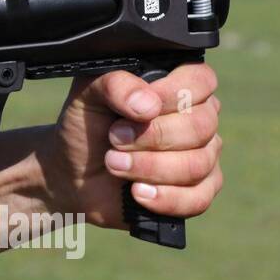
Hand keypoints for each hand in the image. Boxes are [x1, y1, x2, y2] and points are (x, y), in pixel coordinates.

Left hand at [41, 63, 222, 228]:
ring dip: (150, 167)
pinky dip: (165, 198)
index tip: (137, 110)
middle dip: (152, 136)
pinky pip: (198, 198)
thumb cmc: (87, 126)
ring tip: (114, 164)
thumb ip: (115, 85)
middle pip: (201, 126)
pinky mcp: (198, 192)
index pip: (202, 81)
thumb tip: (148, 105)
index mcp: (179, 87)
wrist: (75, 173)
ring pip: (198, 164)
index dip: (173, 95)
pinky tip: (137, 192)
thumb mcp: (88, 95)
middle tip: (114, 139)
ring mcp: (204, 156)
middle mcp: (199, 119)